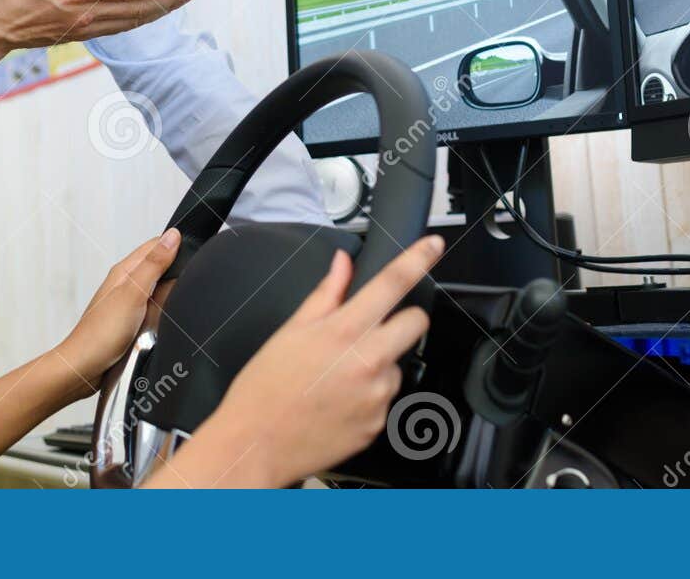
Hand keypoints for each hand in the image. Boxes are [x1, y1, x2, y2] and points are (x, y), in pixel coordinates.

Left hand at [52, 228, 179, 393]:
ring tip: (168, 312)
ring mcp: (130, 305)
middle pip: (161, 270)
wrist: (83, 370)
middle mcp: (127, 285)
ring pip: (161, 293)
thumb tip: (173, 236)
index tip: (194, 255)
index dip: (176, 246)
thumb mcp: (133, 294)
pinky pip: (156, 314)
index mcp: (125, 271)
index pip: (156, 245)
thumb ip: (154, 264)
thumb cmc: (99, 335)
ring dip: (170, 300)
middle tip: (181, 290)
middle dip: (176, 277)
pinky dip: (164, 318)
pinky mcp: (133, 323)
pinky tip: (164, 326)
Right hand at [149, 234, 442, 487]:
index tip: (433, 245)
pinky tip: (339, 400)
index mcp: (344, 331)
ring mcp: (377, 396)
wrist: (256, 444)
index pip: (393, 283)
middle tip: (372, 328)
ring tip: (338, 377)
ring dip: (379, 363)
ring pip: (398, 364)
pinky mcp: (379, 424)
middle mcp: (368, 362)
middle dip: (402, 319)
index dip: (418, 258)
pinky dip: (369, 395)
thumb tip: (343, 263)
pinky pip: (386, 398)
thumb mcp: (290, 331)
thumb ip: (325, 294)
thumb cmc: (265, 388)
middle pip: (416, 323)